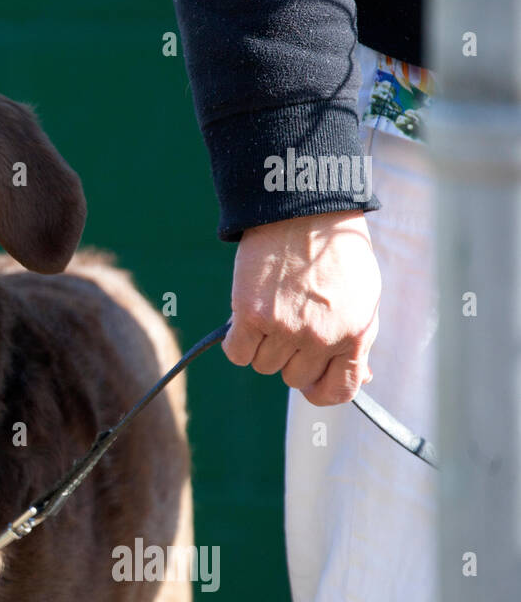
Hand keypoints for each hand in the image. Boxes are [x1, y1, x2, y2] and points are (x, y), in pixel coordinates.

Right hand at [224, 211, 379, 405]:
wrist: (304, 211)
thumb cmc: (336, 254)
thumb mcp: (364, 299)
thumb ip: (357, 341)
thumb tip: (358, 377)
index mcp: (355, 335)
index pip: (338, 391)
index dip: (320, 388)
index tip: (310, 378)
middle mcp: (321, 337)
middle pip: (293, 378)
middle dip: (289, 357)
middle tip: (289, 324)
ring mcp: (285, 328)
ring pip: (263, 366)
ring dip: (262, 345)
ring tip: (271, 310)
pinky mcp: (251, 316)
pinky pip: (237, 353)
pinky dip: (238, 341)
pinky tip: (247, 318)